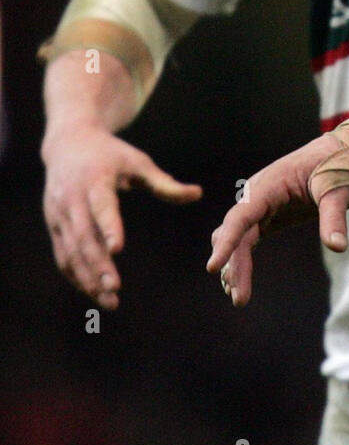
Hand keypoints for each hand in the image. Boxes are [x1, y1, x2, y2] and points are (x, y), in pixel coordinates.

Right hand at [42, 127, 201, 308]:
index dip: (108, 227)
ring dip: (87, 278)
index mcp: (94, 180)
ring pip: (70, 251)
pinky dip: (77, 276)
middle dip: (97, 264)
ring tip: (110, 301)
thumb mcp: (138, 163)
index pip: (101, 206)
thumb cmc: (111, 155)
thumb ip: (165, 183)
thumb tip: (198, 194)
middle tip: (115, 289)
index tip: (118, 249)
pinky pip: (63, 255)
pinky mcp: (54, 225)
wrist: (69, 143)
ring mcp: (59, 214)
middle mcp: (72, 199)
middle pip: (82, 236)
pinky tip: (94, 293)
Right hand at [206, 124, 348, 301]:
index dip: (227, 242)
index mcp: (271, 183)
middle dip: (233, 264)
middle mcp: (259, 193)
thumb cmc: (342, 164)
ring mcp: (262, 204)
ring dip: (234, 265)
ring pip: (238, 237)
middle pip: (236, 232)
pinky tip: (237, 282)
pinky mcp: (270, 214)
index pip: (241, 216)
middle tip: (239, 298)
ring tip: (238, 297)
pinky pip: (248, 238)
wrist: (348, 150)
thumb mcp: (339, 188)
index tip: (211, 267)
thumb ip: (335, 217)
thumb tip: (338, 247)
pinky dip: (241, 259)